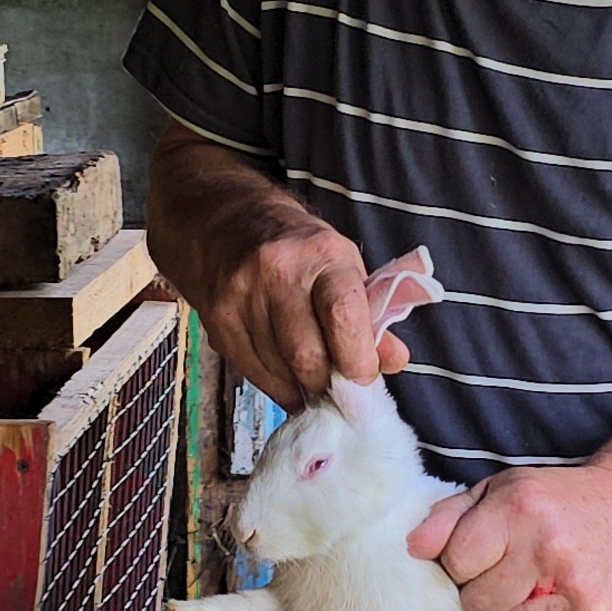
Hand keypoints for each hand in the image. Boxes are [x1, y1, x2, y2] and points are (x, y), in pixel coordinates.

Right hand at [192, 208, 407, 409]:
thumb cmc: (301, 250)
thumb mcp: (345, 268)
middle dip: (326, 382)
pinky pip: (250, 370)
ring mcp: (242, 294)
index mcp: (323, 255)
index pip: (343, 315)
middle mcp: (279, 271)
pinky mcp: (217, 317)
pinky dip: (275, 385)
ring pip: (277, 368)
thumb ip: (373, 317)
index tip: (363, 376)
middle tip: (336, 387)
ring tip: (312, 381)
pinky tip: (287, 382)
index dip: (358, 358)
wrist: (232, 222)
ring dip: (300, 386)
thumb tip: (394, 360)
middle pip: (306, 354)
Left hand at [407, 464, 611, 610]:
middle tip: (504, 572)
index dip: (459, 562)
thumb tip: (412, 549)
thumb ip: (448, 517)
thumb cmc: (551, 502)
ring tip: (527, 587)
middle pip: (476, 602)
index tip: (478, 553)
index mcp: (519, 509)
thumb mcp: (498, 490)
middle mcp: (549, 548)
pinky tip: (553, 597)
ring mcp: (575, 587)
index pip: (455, 562)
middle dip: (481, 591)